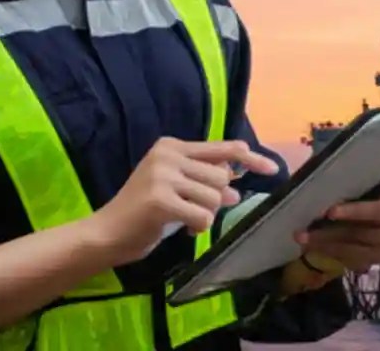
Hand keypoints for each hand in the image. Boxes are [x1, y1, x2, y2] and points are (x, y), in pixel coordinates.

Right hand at [95, 138, 279, 264]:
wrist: (107, 233)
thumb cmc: (143, 214)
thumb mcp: (179, 192)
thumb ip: (205, 185)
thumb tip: (236, 191)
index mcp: (172, 146)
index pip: (223, 149)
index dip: (250, 159)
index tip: (271, 168)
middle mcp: (168, 155)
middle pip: (221, 177)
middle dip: (216, 198)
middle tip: (196, 209)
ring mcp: (163, 175)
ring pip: (214, 196)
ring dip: (207, 214)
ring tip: (186, 219)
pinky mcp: (161, 199)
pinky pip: (203, 215)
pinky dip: (200, 226)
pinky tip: (184, 228)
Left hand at [293, 165, 379, 274]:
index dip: (356, 212)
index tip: (330, 212)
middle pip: (362, 236)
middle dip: (331, 233)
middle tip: (304, 229)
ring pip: (352, 252)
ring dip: (324, 245)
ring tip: (300, 237)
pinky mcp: (373, 262)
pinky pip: (348, 261)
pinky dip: (328, 253)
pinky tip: (310, 246)